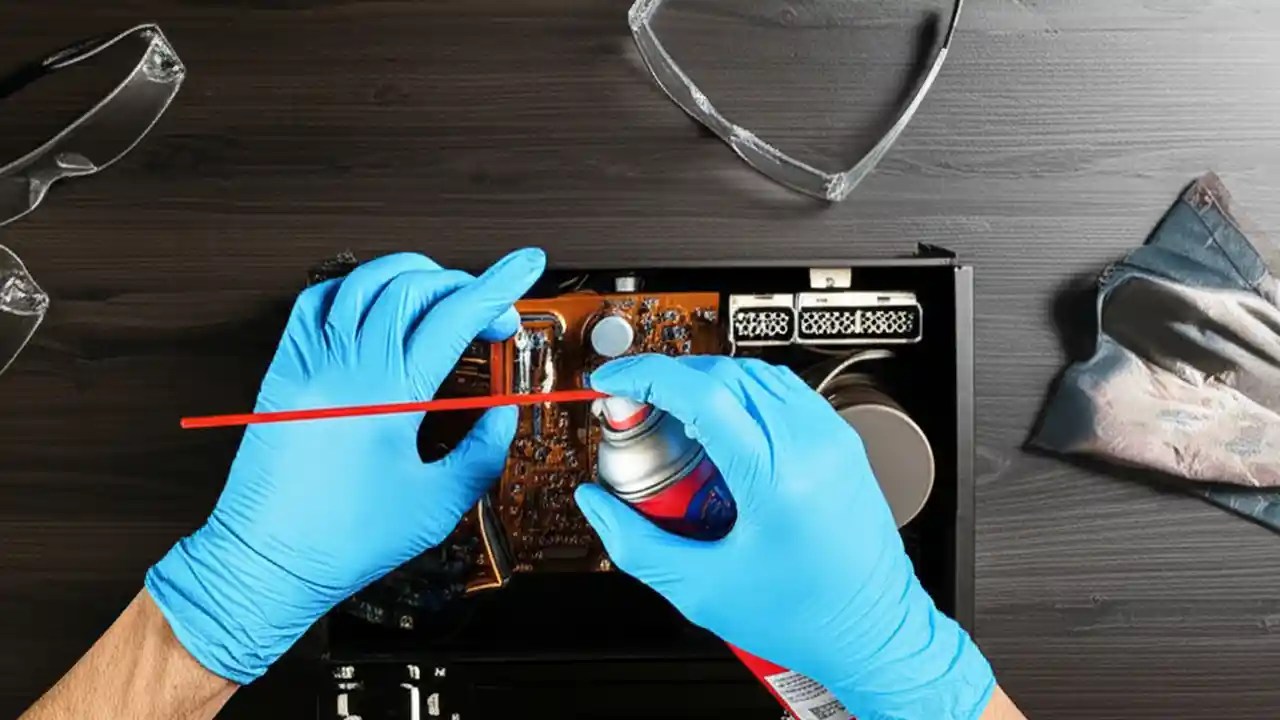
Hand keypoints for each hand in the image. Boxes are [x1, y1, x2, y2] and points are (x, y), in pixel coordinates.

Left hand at [146, 249, 545, 682]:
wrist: (265, 562)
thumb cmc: (341, 541)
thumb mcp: (435, 506)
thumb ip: (481, 453)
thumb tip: (503, 414)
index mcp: (386, 397)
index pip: (452, 316)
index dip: (497, 287)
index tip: (522, 267)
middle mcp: (343, 368)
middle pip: (413, 287)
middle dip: (463, 285)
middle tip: (488, 313)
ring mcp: (308, 363)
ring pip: (363, 281)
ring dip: (411, 276)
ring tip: (439, 296)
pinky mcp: (283, 371)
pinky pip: (315, 302)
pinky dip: (353, 288)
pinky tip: (374, 305)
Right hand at [575, 355, 994, 719]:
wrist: (874, 634)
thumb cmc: (804, 617)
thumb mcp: (701, 588)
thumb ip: (636, 543)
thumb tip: (597, 503)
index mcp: (776, 478)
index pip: (702, 395)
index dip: (646, 377)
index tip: (614, 381)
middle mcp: (810, 446)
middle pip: (726, 375)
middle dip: (670, 377)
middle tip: (635, 404)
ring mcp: (832, 440)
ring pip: (757, 374)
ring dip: (707, 381)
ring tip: (673, 413)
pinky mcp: (843, 444)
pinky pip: (786, 392)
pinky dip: (743, 393)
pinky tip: (721, 424)